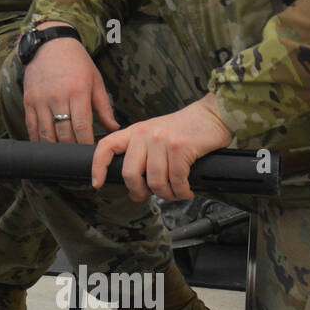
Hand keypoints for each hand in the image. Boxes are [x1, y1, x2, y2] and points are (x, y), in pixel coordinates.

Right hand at [22, 23, 117, 143]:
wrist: (51, 44)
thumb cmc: (77, 62)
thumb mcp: (95, 80)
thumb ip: (104, 106)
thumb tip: (114, 128)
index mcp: (78, 92)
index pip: (81, 126)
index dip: (85, 144)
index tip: (90, 153)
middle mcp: (58, 97)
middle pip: (63, 133)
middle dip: (71, 148)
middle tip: (77, 156)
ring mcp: (40, 100)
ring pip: (46, 133)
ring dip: (54, 147)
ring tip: (62, 154)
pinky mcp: (28, 101)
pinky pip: (31, 126)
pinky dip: (37, 139)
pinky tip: (44, 147)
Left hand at [89, 94, 232, 201]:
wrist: (212, 114)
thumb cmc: (186, 129)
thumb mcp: (156, 137)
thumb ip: (143, 160)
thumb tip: (137, 193)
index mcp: (135, 131)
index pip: (106, 147)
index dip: (98, 167)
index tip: (97, 183)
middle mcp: (145, 134)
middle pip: (130, 174)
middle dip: (140, 191)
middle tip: (152, 195)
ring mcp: (162, 140)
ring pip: (155, 181)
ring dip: (167, 195)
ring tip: (175, 193)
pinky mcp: (180, 148)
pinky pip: (176, 181)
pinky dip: (182, 192)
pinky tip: (186, 191)